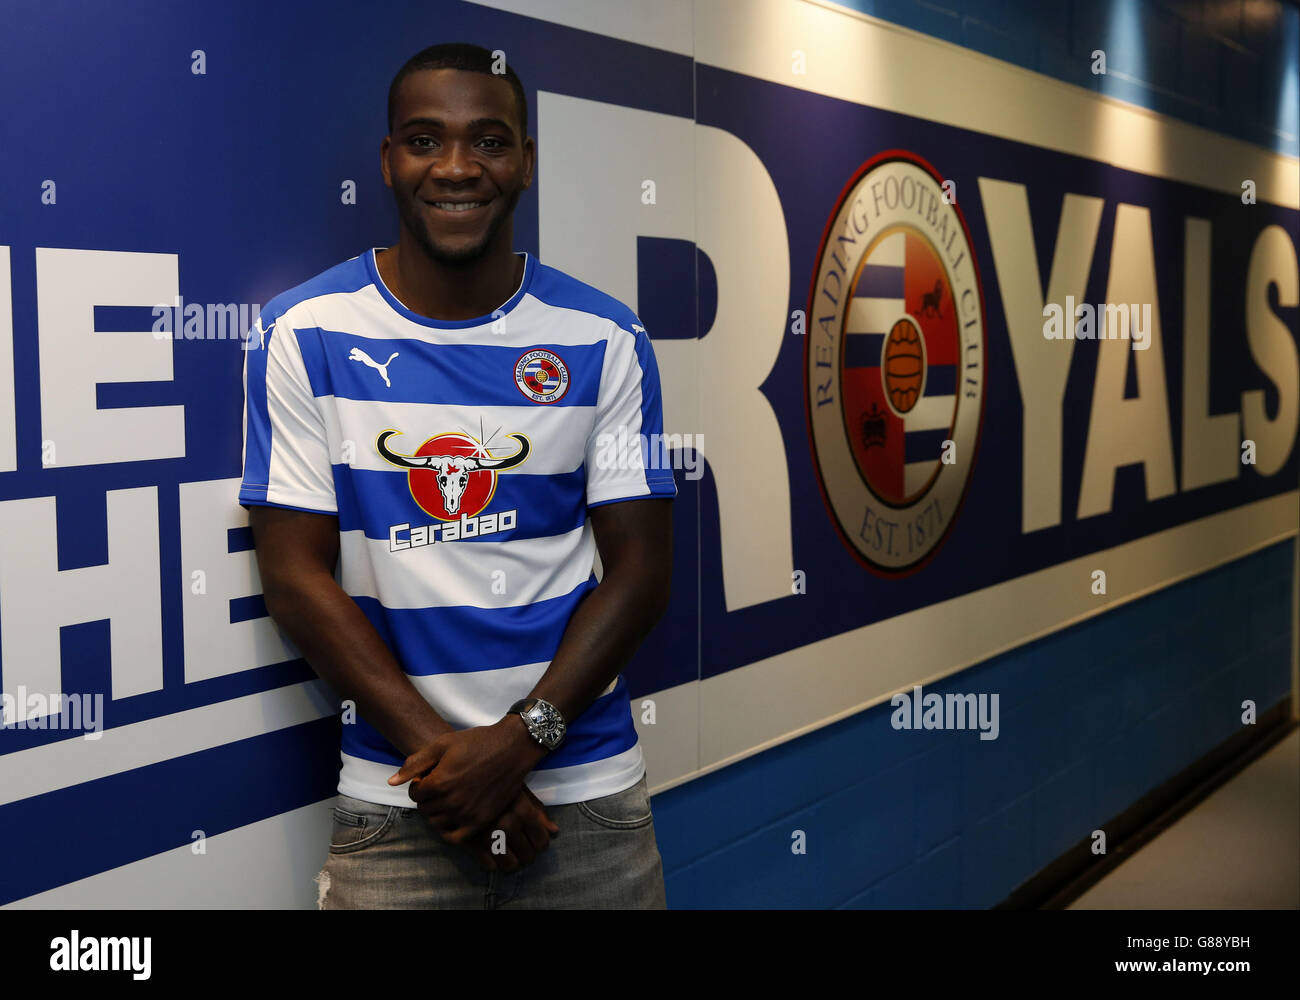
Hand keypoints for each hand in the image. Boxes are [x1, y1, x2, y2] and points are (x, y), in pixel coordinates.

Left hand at [387, 718, 547, 845]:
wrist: (511, 748)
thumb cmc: (476, 742)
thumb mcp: (442, 745)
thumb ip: (415, 764)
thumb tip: (391, 782)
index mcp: (439, 782)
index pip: (414, 794)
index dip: (419, 784)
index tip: (429, 776)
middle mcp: (452, 802)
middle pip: (425, 809)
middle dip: (427, 798)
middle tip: (438, 787)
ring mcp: (467, 813)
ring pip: (437, 823)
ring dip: (436, 812)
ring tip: (445, 799)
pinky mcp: (481, 820)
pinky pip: (455, 838)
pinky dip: (448, 832)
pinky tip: (451, 817)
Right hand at [462, 786, 560, 871]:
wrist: (460, 777)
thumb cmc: (494, 781)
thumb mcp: (519, 790)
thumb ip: (538, 811)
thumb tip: (554, 832)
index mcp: (521, 811)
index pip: (541, 841)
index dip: (542, 844)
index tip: (538, 842)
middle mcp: (506, 825)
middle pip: (528, 856)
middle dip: (529, 855)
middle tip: (525, 849)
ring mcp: (488, 836)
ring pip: (510, 865)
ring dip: (514, 862)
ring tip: (512, 853)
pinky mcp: (470, 843)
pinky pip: (489, 866)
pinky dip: (494, 863)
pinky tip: (494, 852)